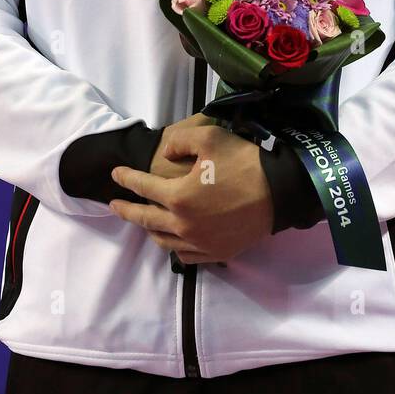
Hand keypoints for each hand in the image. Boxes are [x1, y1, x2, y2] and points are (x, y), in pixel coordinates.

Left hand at [109, 122, 273, 263]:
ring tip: (143, 221)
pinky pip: (186, 255)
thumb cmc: (244, 162)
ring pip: (163, 241)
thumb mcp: (209, 138)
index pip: (143, 187)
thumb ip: (179, 141)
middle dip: (127, 210)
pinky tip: (173, 240)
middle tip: (114, 205)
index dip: (126, 179)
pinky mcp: (217, 252)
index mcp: (177, 198)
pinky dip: (174, 247)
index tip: (116, 174)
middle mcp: (183, 225)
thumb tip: (166, 155)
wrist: (280, 192)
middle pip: (145, 219)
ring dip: (149, 229)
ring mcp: (200, 243)